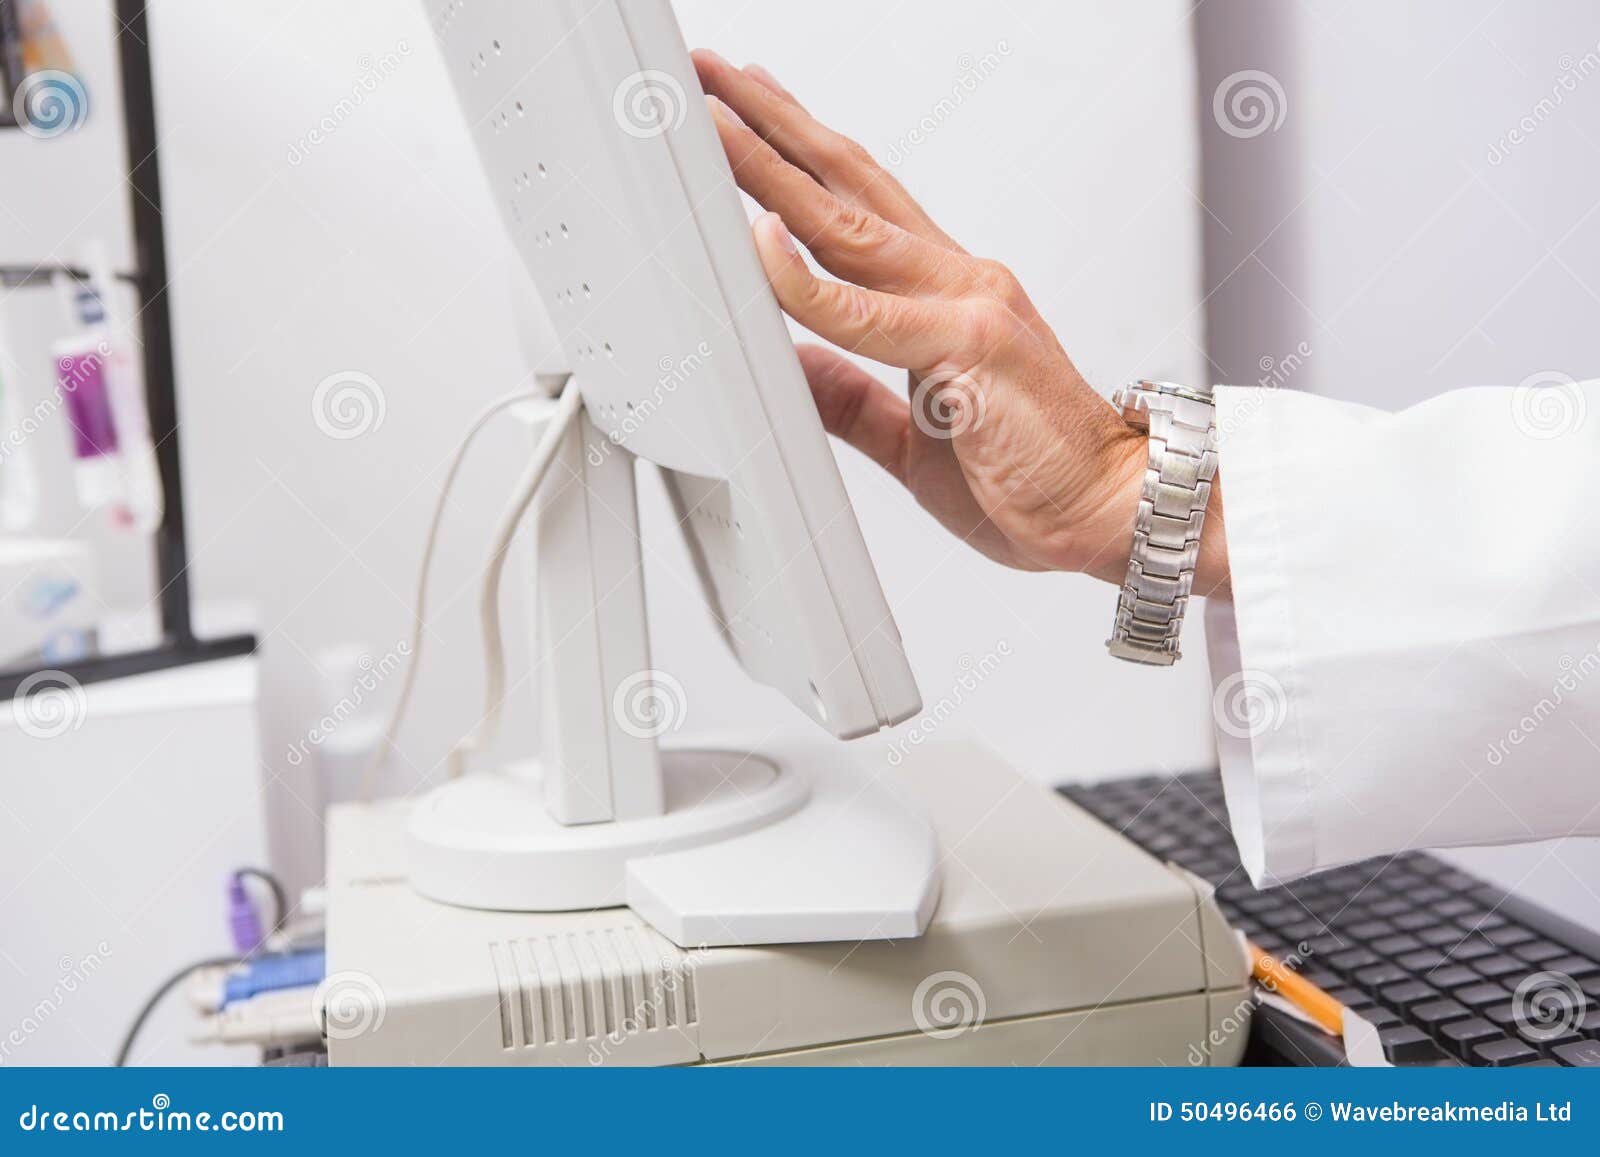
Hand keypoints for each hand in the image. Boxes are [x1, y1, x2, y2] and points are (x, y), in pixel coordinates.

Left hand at [693, 51, 1226, 593]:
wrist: (1114, 513)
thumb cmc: (1033, 477)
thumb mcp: (915, 436)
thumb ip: (852, 396)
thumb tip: (795, 366)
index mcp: (949, 294)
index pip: (861, 202)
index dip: (801, 154)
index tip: (751, 111)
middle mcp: (958, 279)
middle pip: (847, 183)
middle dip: (772, 125)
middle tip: (708, 75)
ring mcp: (966, 303)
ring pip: (844, 223)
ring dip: (769, 164)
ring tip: (709, 118)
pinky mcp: (969, 346)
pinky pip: (864, 313)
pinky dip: (803, 277)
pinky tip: (757, 235)